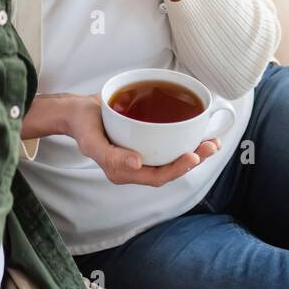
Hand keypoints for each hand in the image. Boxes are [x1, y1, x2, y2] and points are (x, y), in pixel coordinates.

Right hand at [67, 94, 221, 186]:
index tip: (193, 156)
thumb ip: (111, 156)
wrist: (77, 111)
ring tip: (212, 142)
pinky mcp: (144, 140)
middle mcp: (135, 165)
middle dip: (193, 160)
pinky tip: (197, 131)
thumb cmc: (82, 126)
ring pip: (171, 157)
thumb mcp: (91, 142)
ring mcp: (140, 153)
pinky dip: (183, 139)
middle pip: (169, 168)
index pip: (156, 177)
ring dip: (193, 152)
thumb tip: (137, 164)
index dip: (177, 169)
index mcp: (123, 172)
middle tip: (211, 146)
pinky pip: (166, 144)